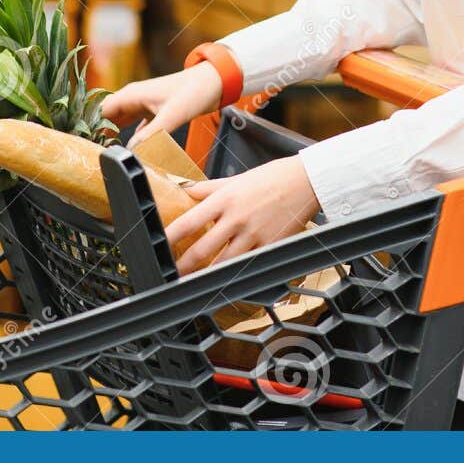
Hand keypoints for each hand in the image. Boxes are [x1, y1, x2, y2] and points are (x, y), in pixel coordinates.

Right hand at [101, 63, 223, 145]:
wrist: (213, 83)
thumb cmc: (192, 92)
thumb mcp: (170, 116)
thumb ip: (150, 135)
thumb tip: (131, 152)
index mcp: (131, 95)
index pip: (101, 111)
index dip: (91, 126)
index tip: (86, 144)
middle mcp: (134, 98)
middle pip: (108, 117)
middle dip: (101, 134)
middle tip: (96, 154)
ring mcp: (144, 104)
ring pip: (122, 121)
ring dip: (116, 135)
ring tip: (109, 155)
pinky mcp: (155, 111)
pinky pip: (137, 126)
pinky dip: (133, 137)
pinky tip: (132, 150)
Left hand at [165, 157, 320, 273]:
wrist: (304, 181)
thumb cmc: (270, 178)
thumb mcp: (234, 180)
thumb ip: (207, 189)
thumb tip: (183, 190)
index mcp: (224, 200)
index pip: (188, 222)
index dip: (170, 238)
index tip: (159, 247)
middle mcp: (236, 219)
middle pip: (203, 250)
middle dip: (184, 267)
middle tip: (173, 275)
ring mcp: (254, 235)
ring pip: (224, 264)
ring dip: (207, 277)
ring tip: (195, 284)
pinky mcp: (270, 246)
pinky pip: (249, 266)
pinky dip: (237, 275)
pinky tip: (227, 282)